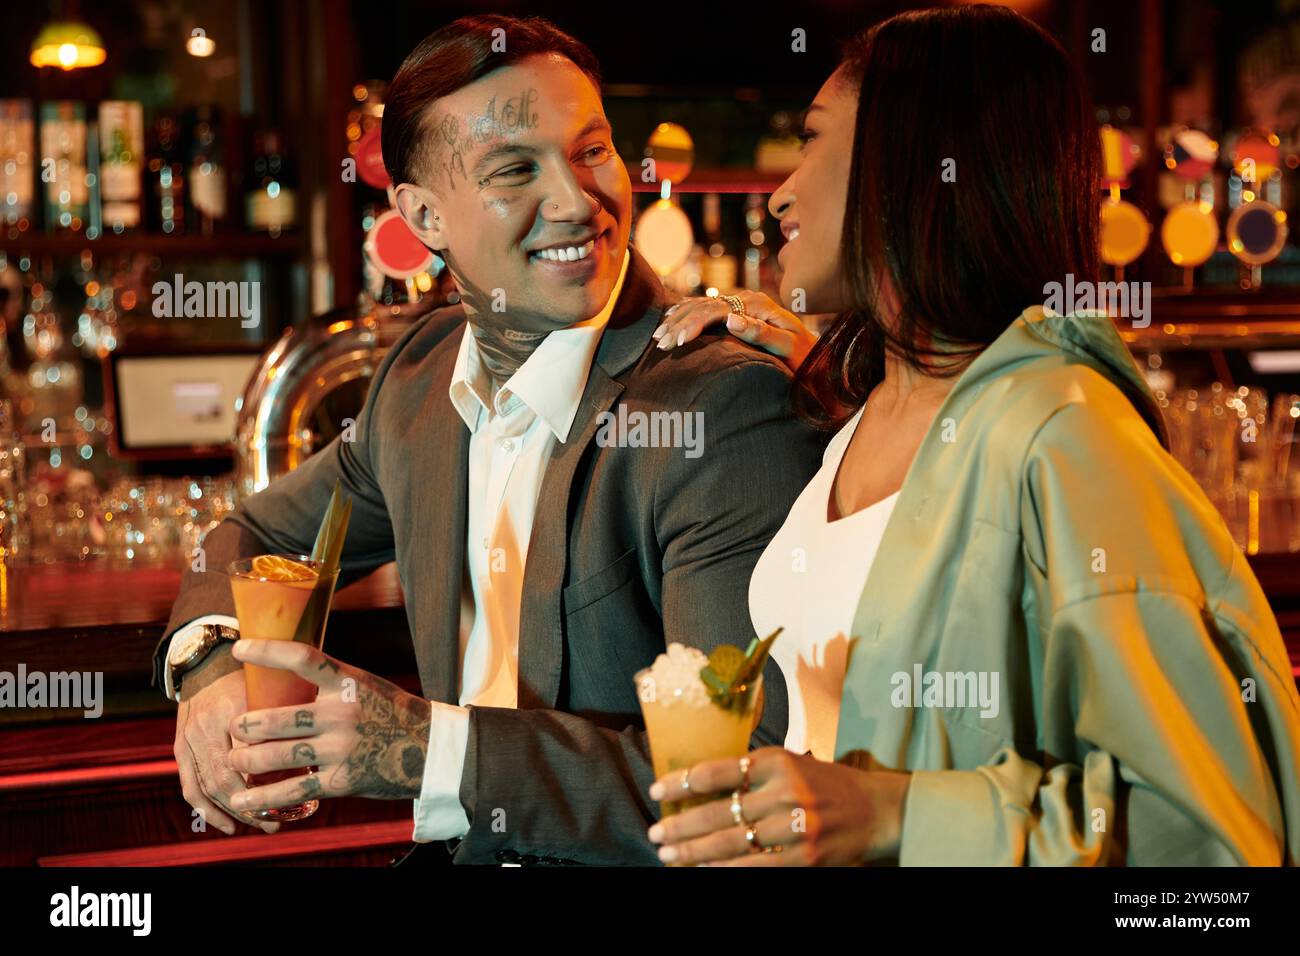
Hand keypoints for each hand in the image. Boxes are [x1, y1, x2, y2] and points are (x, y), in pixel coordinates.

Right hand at [174, 665, 280, 834]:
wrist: (205, 662)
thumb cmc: (247, 675)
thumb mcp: (270, 686)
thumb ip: (288, 711)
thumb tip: (321, 739)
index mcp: (234, 710)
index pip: (251, 752)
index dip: (269, 778)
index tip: (294, 795)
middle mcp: (207, 726)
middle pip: (228, 777)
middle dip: (251, 804)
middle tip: (276, 821)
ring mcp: (189, 738)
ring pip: (207, 787)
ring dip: (231, 812)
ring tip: (256, 825)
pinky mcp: (180, 747)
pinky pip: (189, 785)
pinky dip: (205, 809)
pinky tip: (224, 824)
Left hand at [225, 639, 431, 813]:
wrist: (432, 751)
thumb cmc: (395, 713)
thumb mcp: (367, 686)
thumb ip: (331, 683)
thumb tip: (289, 673)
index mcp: (348, 683)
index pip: (302, 659)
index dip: (267, 652)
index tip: (239, 649)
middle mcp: (342, 714)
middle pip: (279, 717)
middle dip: (245, 726)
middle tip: (232, 728)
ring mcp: (341, 749)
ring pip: (279, 755)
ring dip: (248, 759)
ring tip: (234, 759)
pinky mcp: (342, 781)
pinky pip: (295, 789)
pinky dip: (265, 796)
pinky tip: (243, 799)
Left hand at [646, 747, 909, 865]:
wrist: (875, 810)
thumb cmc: (825, 784)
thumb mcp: (790, 763)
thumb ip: (752, 772)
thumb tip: (699, 786)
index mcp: (776, 761)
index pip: (716, 771)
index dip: (681, 782)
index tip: (657, 791)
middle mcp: (784, 790)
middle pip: (718, 811)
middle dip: (680, 826)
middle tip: (655, 834)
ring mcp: (795, 825)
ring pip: (732, 842)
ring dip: (694, 852)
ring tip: (669, 855)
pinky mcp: (804, 857)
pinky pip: (755, 866)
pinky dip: (726, 870)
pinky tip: (704, 870)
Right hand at [651, 291, 820, 373]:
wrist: (815, 353)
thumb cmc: (803, 355)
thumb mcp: (788, 346)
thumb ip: (761, 333)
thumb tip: (732, 320)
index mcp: (756, 304)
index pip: (716, 309)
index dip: (695, 324)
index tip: (680, 342)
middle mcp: (746, 299)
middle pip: (704, 306)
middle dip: (679, 324)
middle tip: (661, 343)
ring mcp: (741, 304)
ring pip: (701, 305)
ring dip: (678, 319)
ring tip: (659, 337)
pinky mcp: (738, 311)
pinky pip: (706, 307)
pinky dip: (685, 313)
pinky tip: (671, 321)